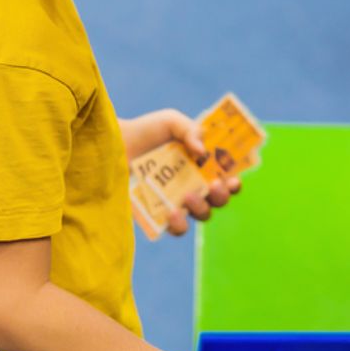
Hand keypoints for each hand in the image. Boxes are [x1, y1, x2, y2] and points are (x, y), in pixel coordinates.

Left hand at [119, 108, 241, 235]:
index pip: (228, 180)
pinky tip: (173, 212)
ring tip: (189, 196)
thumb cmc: (146, 131)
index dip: (234, 183)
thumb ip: (191, 130)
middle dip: (221, 195)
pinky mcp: (160, 215)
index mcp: (203, 166)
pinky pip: (177, 228)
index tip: (232, 180)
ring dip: (202, 208)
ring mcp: (179, 202)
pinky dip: (179, 224)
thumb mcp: (171, 122)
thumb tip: (202, 151)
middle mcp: (196, 186)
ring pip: (202, 215)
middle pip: (219, 200)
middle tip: (213, 185)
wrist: (115, 143)